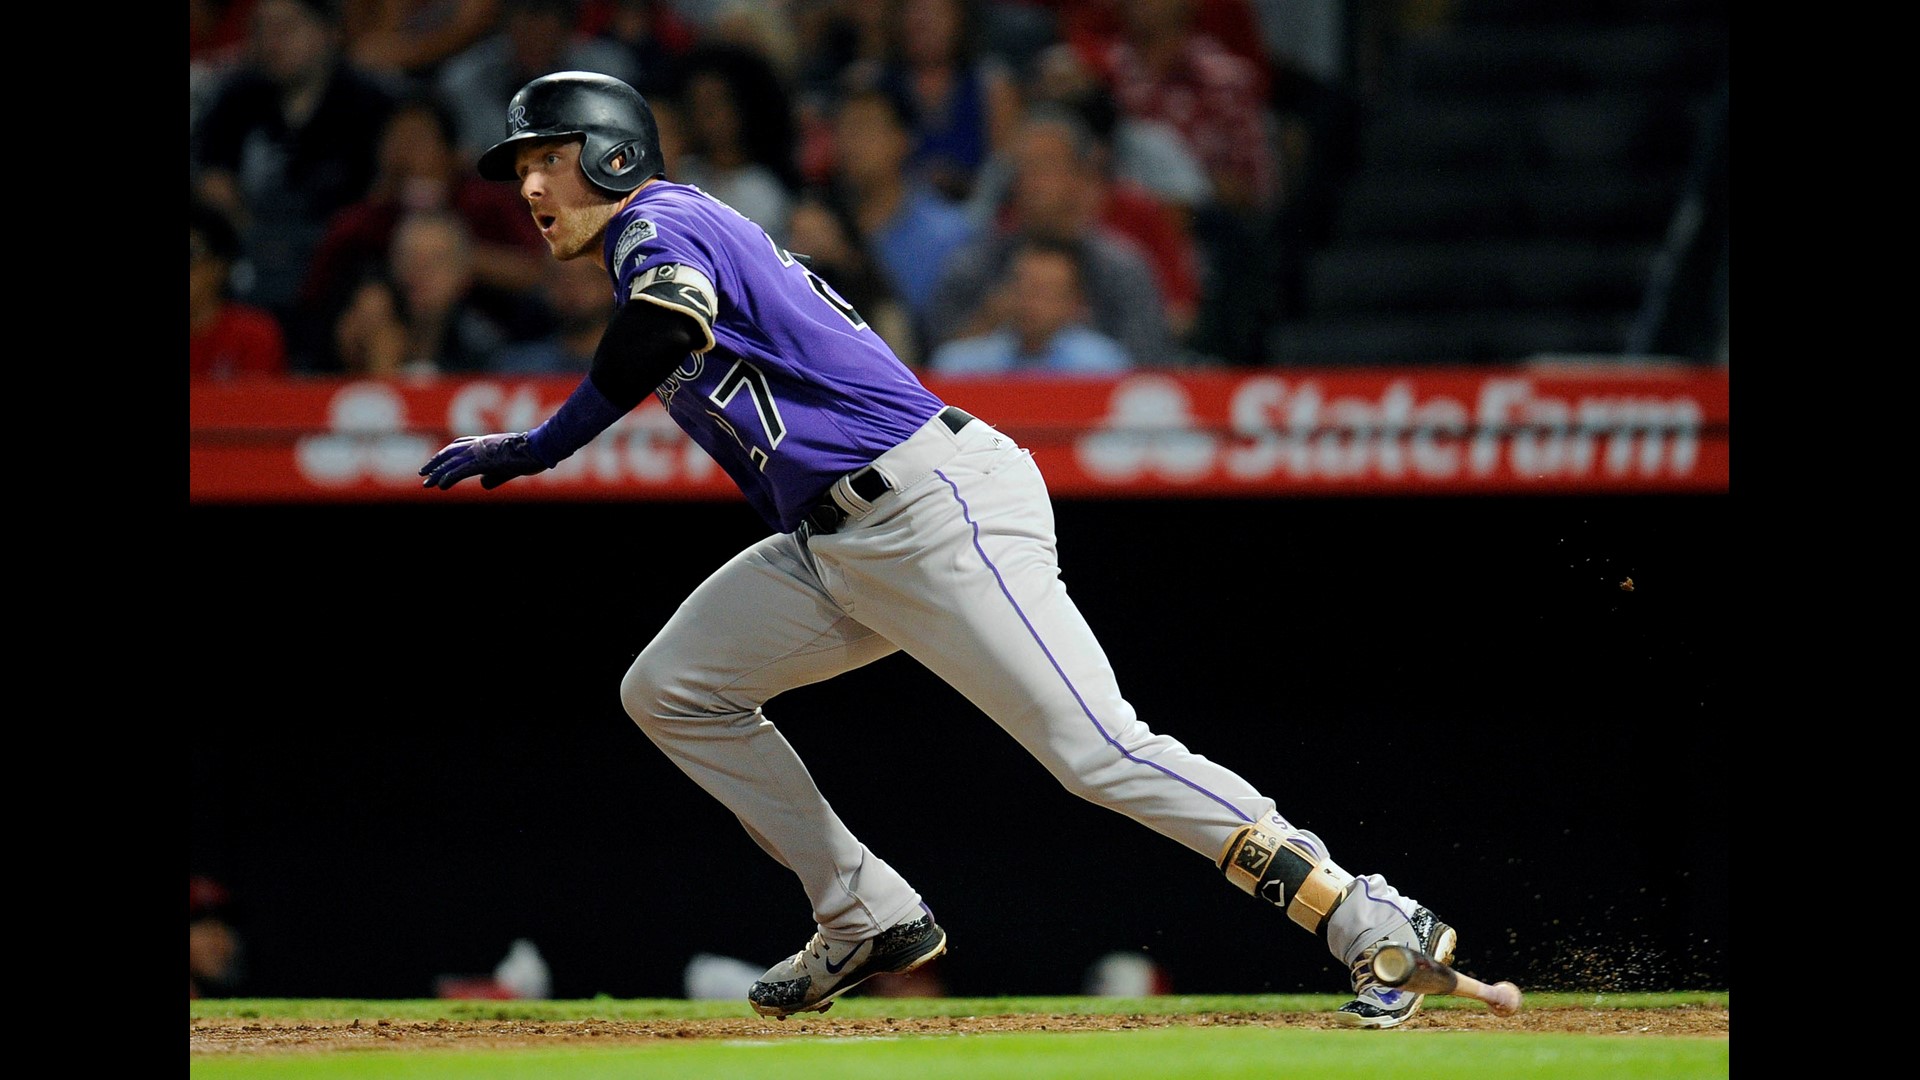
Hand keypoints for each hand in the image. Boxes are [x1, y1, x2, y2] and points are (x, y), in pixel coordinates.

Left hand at [419, 433, 549, 490]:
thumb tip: (482, 484)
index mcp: (487, 442)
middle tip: (423, 472)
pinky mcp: (483, 461)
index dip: (448, 452)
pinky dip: (449, 477)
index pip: (462, 444)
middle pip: (451, 451)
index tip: (439, 460)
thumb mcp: (510, 468)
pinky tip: (440, 486)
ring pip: (452, 461)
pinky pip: (461, 470)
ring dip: (437, 472)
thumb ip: (494, 476)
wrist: (541, 448)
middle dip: (436, 461)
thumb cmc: (531, 455)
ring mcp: (481, 451)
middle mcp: (480, 443)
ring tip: (425, 482)